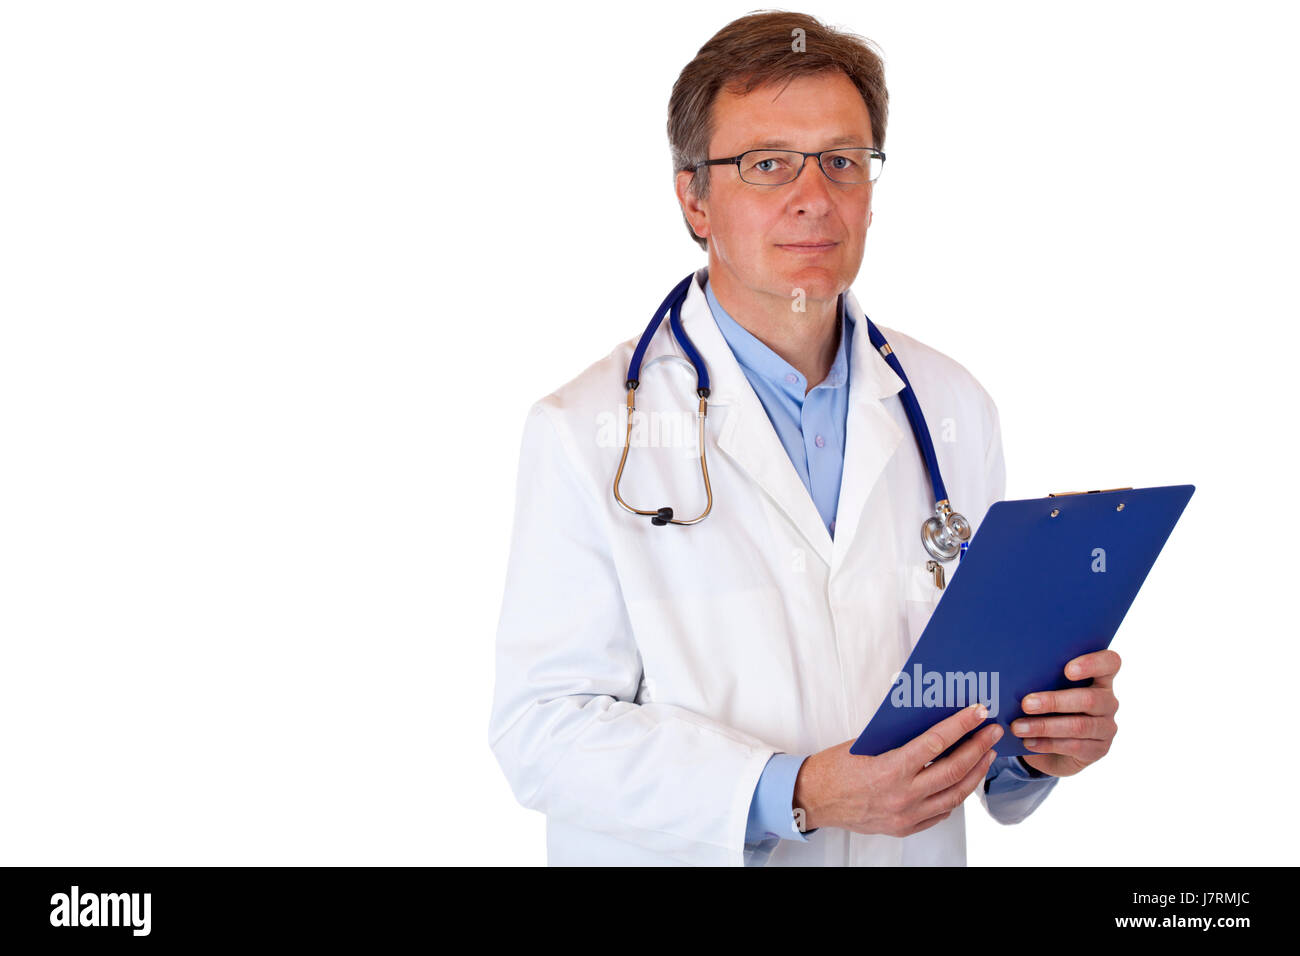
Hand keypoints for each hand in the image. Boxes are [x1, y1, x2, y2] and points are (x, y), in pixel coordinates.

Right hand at [793, 703, 1002, 836]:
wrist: (813, 799)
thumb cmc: (834, 767)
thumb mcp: (867, 744)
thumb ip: (900, 740)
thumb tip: (932, 726)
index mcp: (890, 769)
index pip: (937, 743)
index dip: (961, 726)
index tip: (978, 712)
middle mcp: (902, 795)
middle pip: (953, 770)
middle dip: (978, 747)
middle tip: (992, 732)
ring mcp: (906, 815)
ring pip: (954, 795)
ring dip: (974, 772)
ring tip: (985, 755)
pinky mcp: (904, 828)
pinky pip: (940, 812)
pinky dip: (954, 795)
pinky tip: (961, 781)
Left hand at [1013, 649, 1120, 776]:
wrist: (1054, 746)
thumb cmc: (1048, 706)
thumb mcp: (1046, 688)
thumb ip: (1041, 677)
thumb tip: (1013, 671)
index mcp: (1100, 677)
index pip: (1110, 662)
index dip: (1092, 663)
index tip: (1067, 670)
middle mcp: (1107, 700)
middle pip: (1089, 699)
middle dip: (1054, 701)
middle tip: (1026, 704)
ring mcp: (1106, 726)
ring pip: (1079, 726)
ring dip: (1044, 726)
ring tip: (1018, 727)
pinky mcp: (1099, 749)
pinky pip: (1074, 746)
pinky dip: (1047, 743)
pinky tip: (1029, 741)